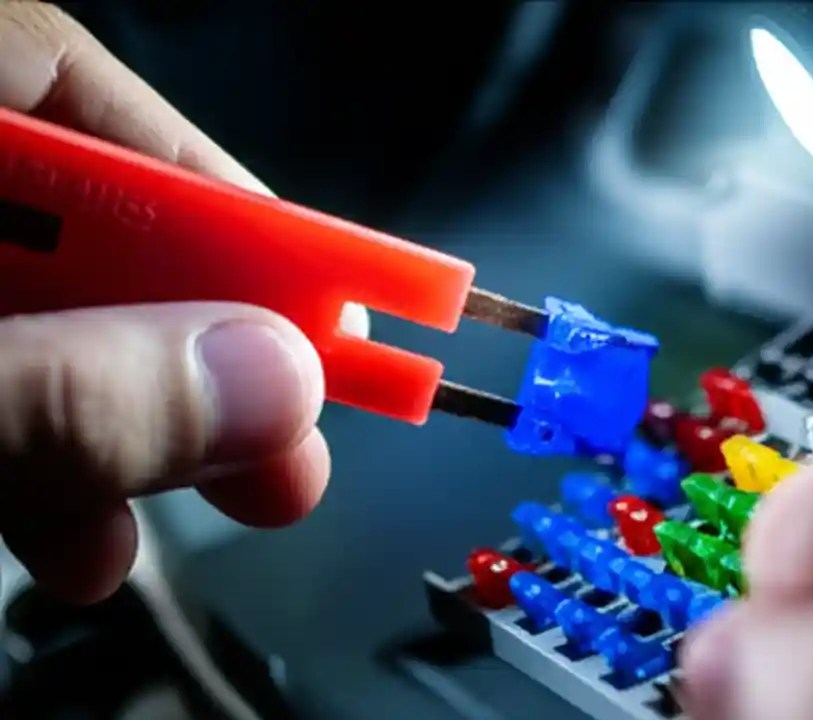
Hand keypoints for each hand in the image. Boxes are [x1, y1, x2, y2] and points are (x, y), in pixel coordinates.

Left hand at [0, 4, 365, 603]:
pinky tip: (78, 533)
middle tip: (293, 435)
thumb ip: (68, 393)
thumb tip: (265, 386)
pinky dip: (45, 460)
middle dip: (192, 346)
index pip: (75, 86)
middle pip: (78, 227)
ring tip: (186, 514)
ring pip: (37, 322)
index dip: (220, 194)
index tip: (330, 296)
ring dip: (128, 429)